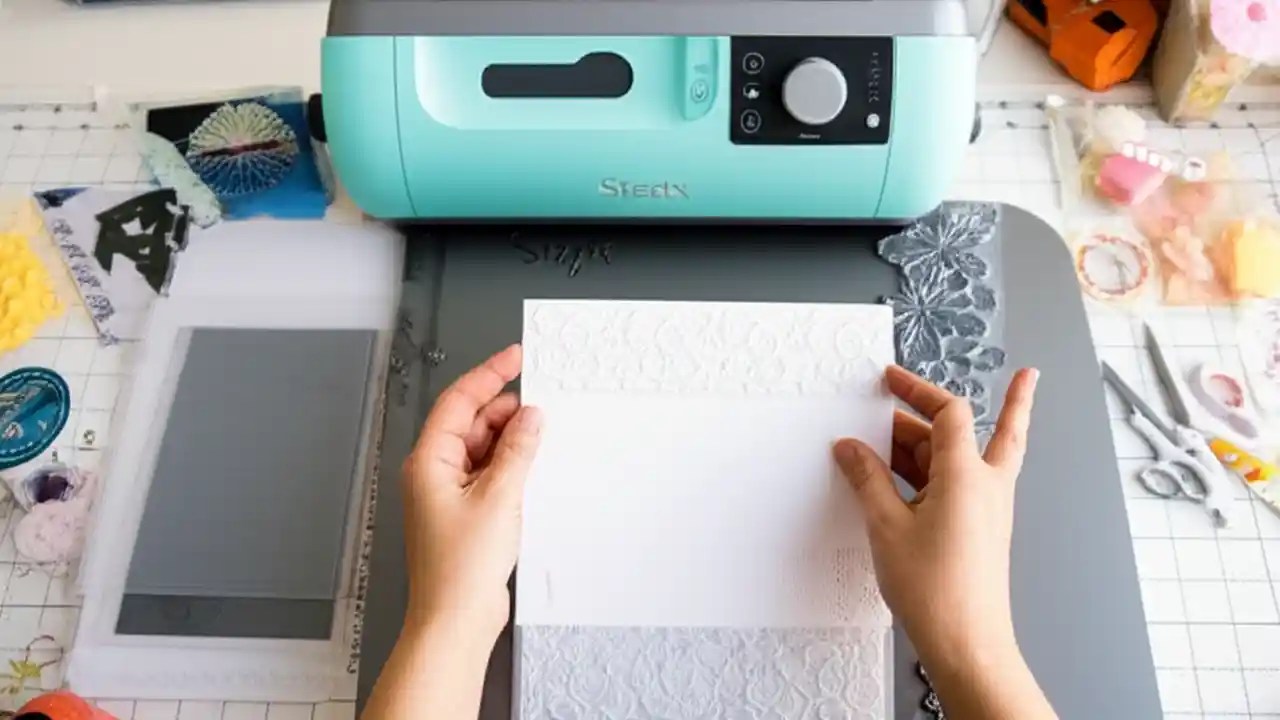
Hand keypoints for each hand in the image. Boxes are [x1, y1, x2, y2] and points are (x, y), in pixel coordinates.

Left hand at [401, 344, 542, 640]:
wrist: (454, 619)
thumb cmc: (461, 567)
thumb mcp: (499, 496)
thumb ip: (518, 450)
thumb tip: (530, 416)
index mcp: (428, 460)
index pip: (458, 401)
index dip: (488, 374)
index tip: (515, 356)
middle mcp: (433, 472)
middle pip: (470, 422)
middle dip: (504, 411)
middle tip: (541, 405)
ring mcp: (448, 493)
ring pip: (481, 448)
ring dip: (510, 440)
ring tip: (541, 438)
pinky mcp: (465, 513)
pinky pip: (487, 473)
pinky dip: (509, 464)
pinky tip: (532, 466)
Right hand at [833, 365, 1038, 668]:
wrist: (967, 642)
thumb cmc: (938, 593)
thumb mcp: (886, 526)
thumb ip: (867, 479)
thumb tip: (850, 449)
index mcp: (968, 474)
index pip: (949, 411)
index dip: (918, 389)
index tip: (892, 378)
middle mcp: (987, 485)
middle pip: (958, 429)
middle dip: (923, 413)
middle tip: (891, 399)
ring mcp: (988, 506)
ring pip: (961, 456)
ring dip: (924, 445)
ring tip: (879, 445)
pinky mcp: (981, 526)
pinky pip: (959, 483)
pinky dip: (931, 474)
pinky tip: (898, 481)